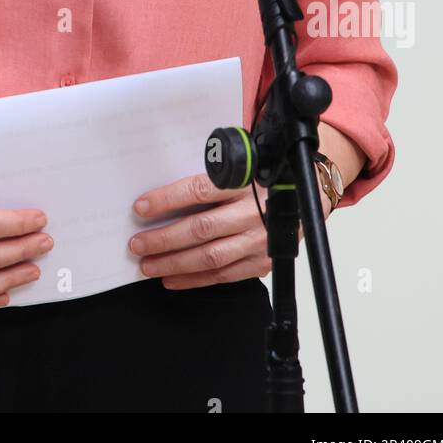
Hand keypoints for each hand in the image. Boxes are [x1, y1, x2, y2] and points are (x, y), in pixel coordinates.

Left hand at [128, 171, 332, 289]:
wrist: (305, 194)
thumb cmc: (262, 175)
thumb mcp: (240, 162)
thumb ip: (209, 171)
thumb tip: (163, 188)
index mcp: (244, 180)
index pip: (199, 190)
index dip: (167, 200)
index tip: (141, 207)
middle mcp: (253, 212)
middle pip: (201, 229)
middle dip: (164, 239)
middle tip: (137, 244)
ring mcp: (260, 240)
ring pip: (210, 257)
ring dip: (174, 263)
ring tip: (148, 265)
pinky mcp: (263, 262)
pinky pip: (224, 275)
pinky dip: (195, 280)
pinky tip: (172, 279)